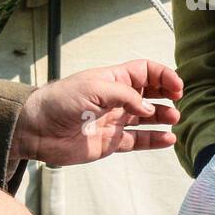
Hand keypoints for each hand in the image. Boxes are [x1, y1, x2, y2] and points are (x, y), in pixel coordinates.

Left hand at [13, 59, 182, 166]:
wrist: (37, 130)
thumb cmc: (60, 102)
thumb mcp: (94, 89)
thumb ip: (125, 96)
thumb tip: (149, 108)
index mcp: (113, 80)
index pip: (146, 72)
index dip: (164, 76)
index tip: (177, 86)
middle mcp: (117, 99)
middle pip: (151, 93)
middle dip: (167, 95)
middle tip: (177, 101)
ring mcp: (116, 120)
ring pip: (148, 118)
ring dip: (163, 117)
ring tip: (174, 119)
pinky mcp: (111, 142)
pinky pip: (139, 140)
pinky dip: (155, 140)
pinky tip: (168, 139)